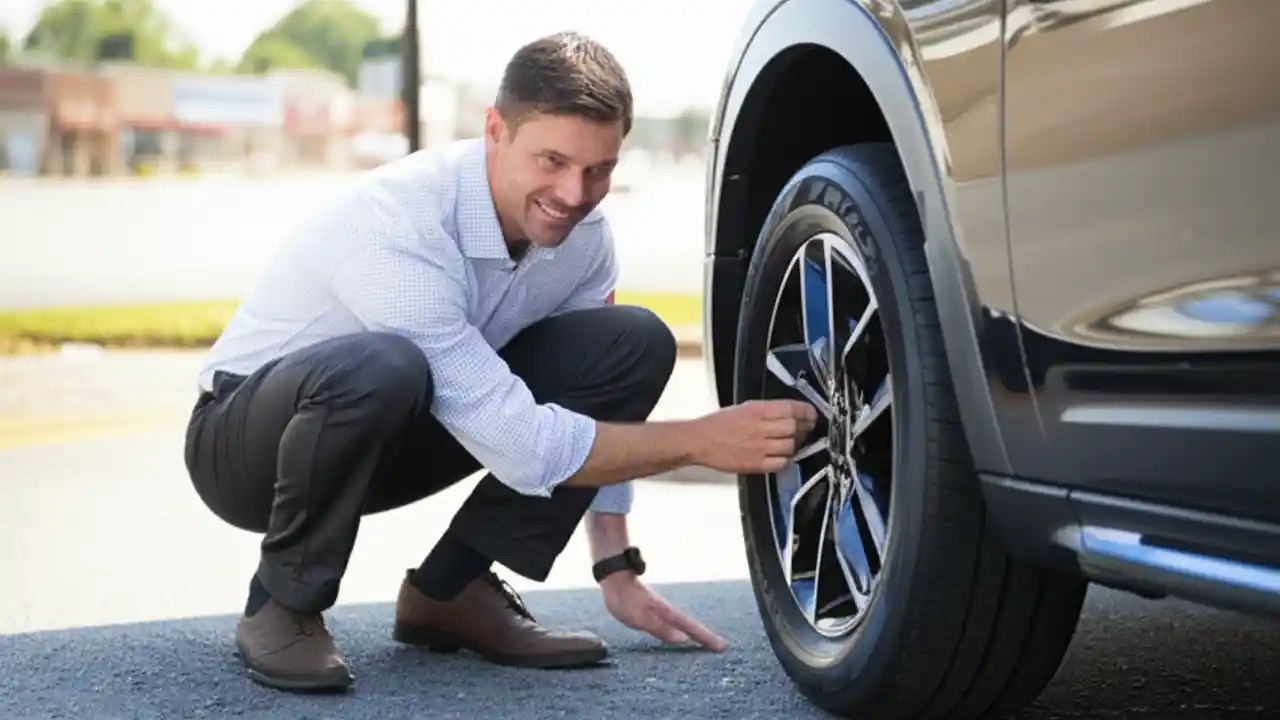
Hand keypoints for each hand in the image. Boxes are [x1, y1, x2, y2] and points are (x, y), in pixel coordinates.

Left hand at [600, 572, 727, 651]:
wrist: (615, 577)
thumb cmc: (625, 598)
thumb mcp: (640, 617)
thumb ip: (661, 629)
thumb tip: (683, 639)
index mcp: (667, 614)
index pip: (691, 629)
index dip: (706, 639)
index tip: (722, 647)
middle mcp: (667, 612)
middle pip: (691, 627)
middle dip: (705, 637)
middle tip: (721, 647)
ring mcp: (661, 610)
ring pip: (682, 624)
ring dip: (695, 633)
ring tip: (706, 642)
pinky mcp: (653, 610)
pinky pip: (672, 623)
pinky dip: (681, 629)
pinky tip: (679, 633)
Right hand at [690, 399, 818, 473]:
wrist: (700, 441)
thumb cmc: (718, 424)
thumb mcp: (743, 408)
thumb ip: (766, 411)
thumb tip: (789, 414)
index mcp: (757, 410)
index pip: (791, 408)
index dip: (806, 411)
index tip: (811, 414)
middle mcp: (760, 427)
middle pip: (794, 427)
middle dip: (804, 428)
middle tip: (806, 429)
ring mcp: (759, 447)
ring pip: (790, 445)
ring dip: (795, 444)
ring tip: (792, 442)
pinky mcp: (756, 464)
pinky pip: (781, 463)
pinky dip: (785, 459)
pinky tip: (781, 455)